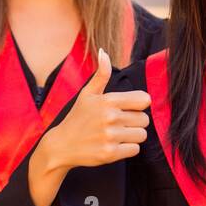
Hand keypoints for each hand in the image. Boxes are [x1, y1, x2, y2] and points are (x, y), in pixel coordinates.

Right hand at [34, 48, 149, 174]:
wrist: (61, 145)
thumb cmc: (77, 117)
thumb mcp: (87, 94)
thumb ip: (101, 74)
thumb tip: (103, 52)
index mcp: (107, 100)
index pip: (144, 100)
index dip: (138, 105)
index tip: (127, 108)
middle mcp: (110, 117)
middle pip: (144, 119)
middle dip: (134, 122)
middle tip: (118, 124)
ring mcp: (110, 136)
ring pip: (141, 135)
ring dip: (132, 136)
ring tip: (116, 135)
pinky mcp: (110, 154)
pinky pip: (135, 149)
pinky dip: (127, 149)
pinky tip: (114, 145)